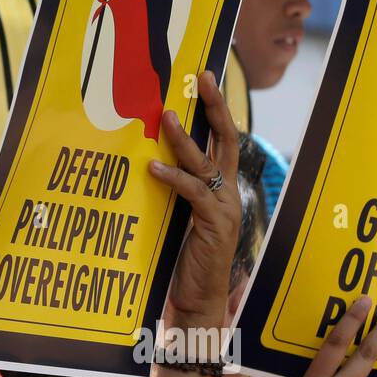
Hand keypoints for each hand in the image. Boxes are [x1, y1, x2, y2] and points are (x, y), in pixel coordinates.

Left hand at [147, 70, 240, 326]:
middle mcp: (228, 192)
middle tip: (204, 77)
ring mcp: (224, 207)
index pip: (223, 139)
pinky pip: (194, 193)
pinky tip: (153, 169)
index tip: (206, 80)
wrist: (201, 299)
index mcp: (222, 187)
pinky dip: (173, 178)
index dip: (217, 110)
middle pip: (226, 139)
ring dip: (185, 138)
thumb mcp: (179, 216)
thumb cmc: (185, 258)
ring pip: (206, 162)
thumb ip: (175, 189)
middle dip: (215, 106)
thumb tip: (147, 159)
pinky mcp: (214, 225)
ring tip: (168, 116)